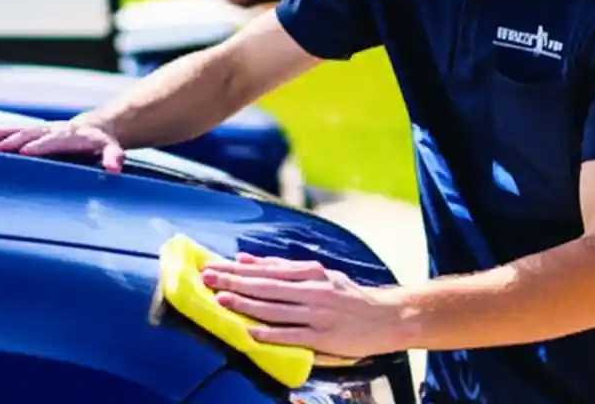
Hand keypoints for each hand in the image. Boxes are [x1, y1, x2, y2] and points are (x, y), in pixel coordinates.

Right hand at [0, 120, 124, 172]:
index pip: (56, 141)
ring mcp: (44, 130)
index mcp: (74, 136)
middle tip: (0, 150)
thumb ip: (112, 158)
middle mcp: (56, 130)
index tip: (26, 152)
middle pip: (35, 135)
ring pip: (22, 130)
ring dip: (4, 135)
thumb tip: (113, 169)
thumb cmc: (103, 145)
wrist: (97, 127)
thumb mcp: (112, 150)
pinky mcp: (35, 132)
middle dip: (18, 141)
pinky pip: (15, 130)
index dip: (42, 146)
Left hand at [200, 253, 405, 360]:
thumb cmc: (347, 295)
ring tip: (221, 301)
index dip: (237, 269)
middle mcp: (313, 289)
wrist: (385, 316)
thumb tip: (246, 259)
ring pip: (275, 308)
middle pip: (266, 286)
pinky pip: (292, 334)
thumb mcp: (319, 274)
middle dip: (234, 282)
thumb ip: (282, 268)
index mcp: (311, 272)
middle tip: (208, 279)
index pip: (266, 269)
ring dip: (246, 305)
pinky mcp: (323, 336)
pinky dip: (271, 333)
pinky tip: (251, 332)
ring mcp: (318, 313)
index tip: (213, 266)